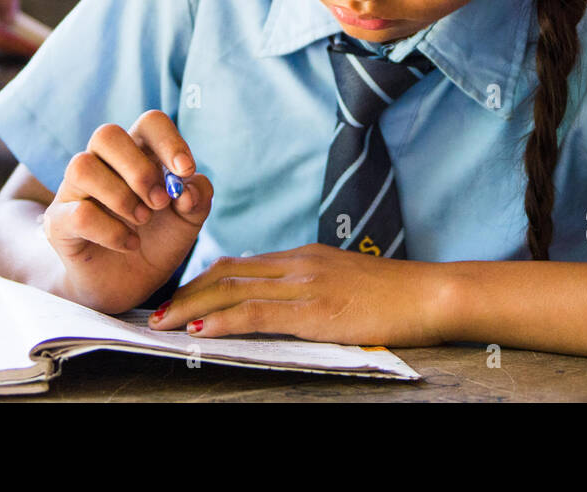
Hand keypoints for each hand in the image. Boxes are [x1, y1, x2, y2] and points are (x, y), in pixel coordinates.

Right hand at [44, 114, 211, 313]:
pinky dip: (111, 231)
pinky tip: (130, 244)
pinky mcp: (59, 222)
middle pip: (107, 134)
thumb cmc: (157, 241)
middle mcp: (102, 164)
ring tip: (142, 220)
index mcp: (138, 153)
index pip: (150, 123)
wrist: (129, 286)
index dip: (169, 141)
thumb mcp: (189, 220)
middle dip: (139, 169)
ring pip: (82, 166)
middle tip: (160, 203)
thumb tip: (186, 190)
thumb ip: (198, 198)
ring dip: (121, 197)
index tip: (185, 170)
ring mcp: (75, 191)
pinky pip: (77, 213)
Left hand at [148, 243, 448, 346]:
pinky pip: (259, 312)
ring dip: (192, 306)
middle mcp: (298, 264)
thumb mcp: (345, 285)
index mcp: (304, 257)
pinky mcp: (315, 309)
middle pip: (227, 273)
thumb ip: (311, 290)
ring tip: (162, 322)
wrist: (431, 294)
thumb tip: (281, 305)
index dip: (203, 279)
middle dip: (186, 291)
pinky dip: (225, 319)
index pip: (240, 265)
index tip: (178, 295)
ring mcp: (305, 284)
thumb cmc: (395, 296)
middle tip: (156, 310)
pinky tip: (201, 327)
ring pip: (234, 290)